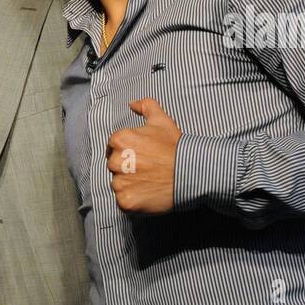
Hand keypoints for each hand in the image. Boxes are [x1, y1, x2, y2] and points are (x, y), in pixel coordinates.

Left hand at [106, 98, 181, 214]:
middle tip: (147, 168)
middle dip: (127, 167)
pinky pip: (123, 201)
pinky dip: (133, 199)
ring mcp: (120, 183)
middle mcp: (116, 161)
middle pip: (114, 165)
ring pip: (118, 183)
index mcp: (120, 140)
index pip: (114, 147)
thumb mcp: (162, 121)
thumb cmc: (176, 147)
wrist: (191, 172)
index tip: (142, 155)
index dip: (128, 151)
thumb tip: (132, 103)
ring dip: (130, 183)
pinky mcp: (125, 201)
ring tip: (149, 181)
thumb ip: (146, 106)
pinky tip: (147, 193)